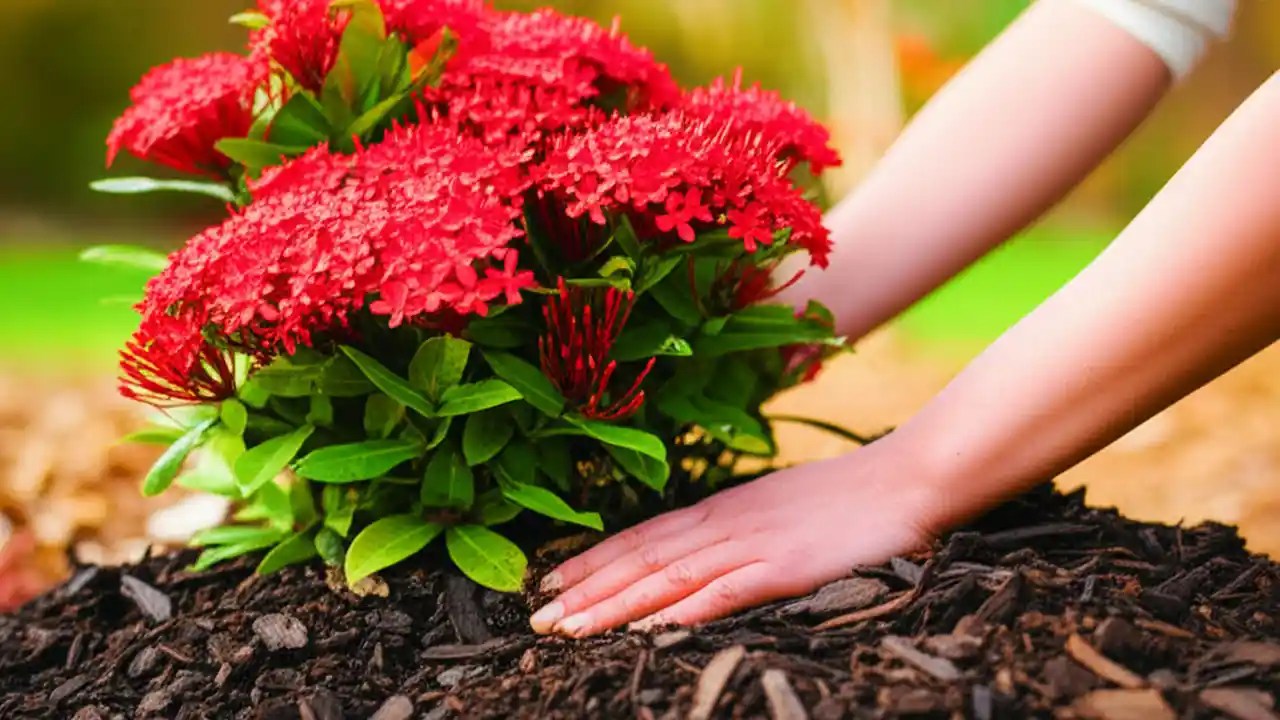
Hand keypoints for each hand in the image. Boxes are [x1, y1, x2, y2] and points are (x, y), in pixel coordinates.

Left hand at [529, 438, 941, 635]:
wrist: (906, 479)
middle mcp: (724, 525)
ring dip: (613, 606)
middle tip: (537, 618)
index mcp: (721, 510)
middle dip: (586, 590)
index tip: (550, 583)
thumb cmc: (847, 498)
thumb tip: (698, 553)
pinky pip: (723, 593)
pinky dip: (681, 611)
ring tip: (567, 629)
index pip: (642, 538)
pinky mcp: (785, 568)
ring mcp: (752, 545)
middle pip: (641, 560)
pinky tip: (646, 630)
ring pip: (666, 578)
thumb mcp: (776, 507)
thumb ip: (735, 530)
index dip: (593, 561)